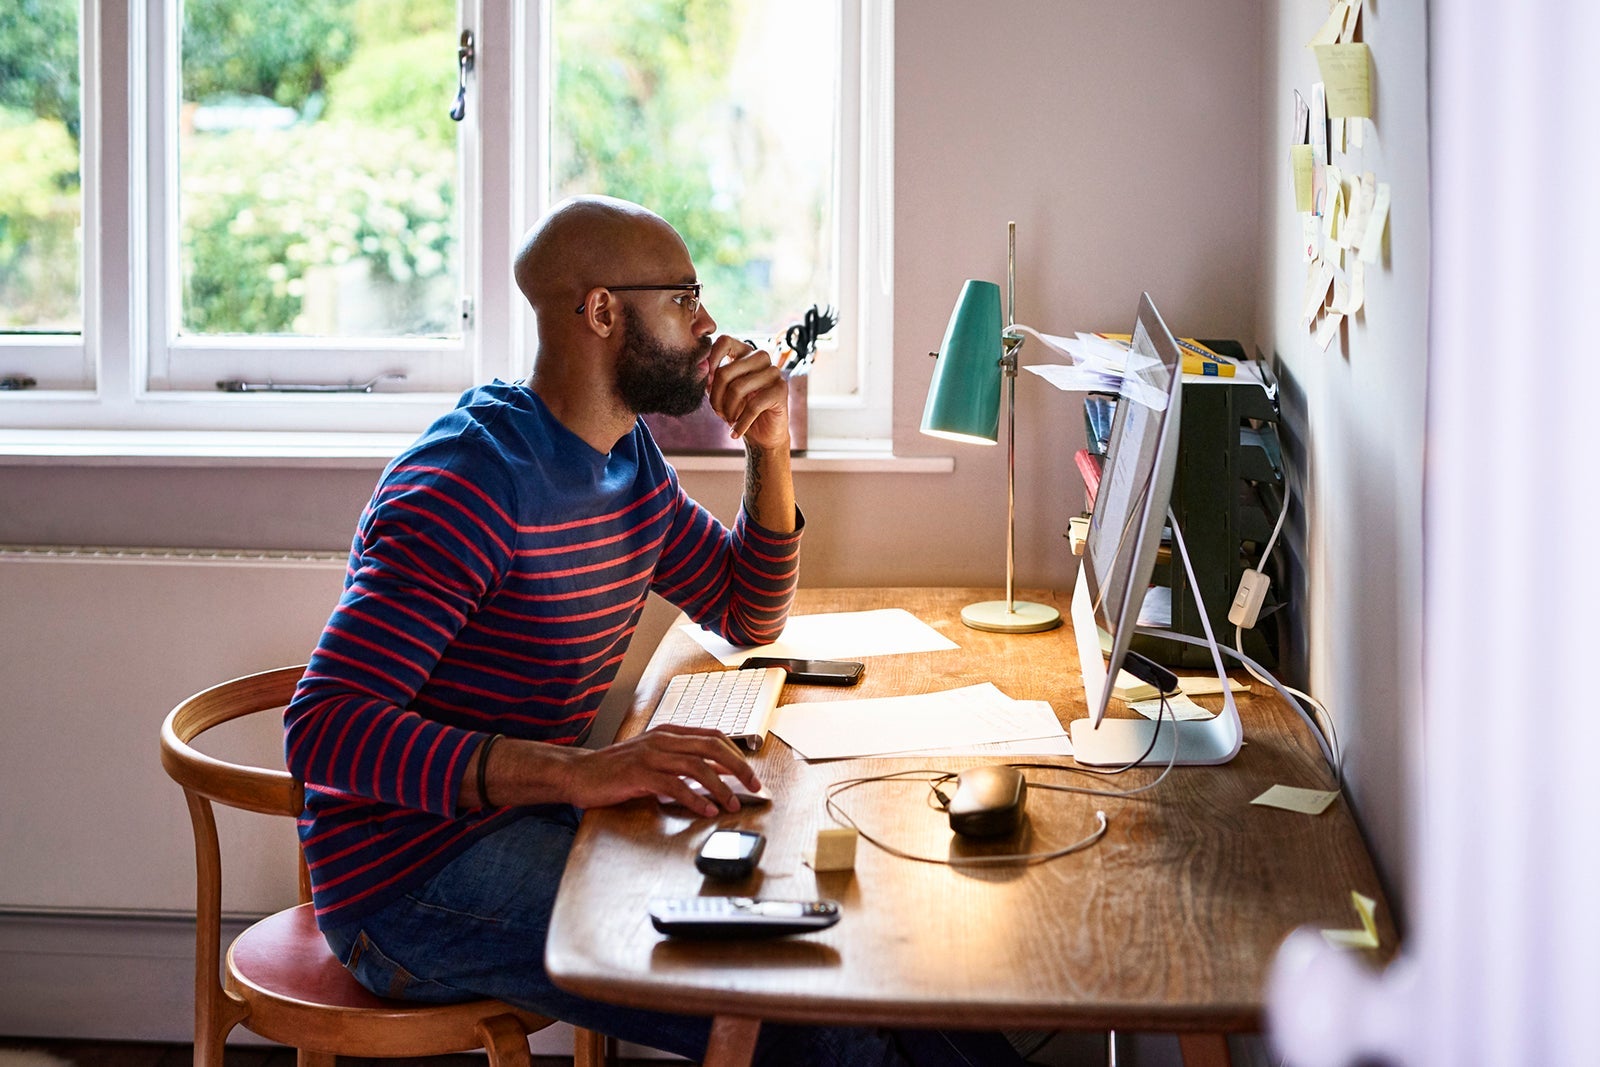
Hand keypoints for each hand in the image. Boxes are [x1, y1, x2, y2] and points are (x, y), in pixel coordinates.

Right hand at [561, 725, 760, 817]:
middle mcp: (663, 739)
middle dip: (738, 768)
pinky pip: (674, 785)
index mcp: (669, 733)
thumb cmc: (617, 770)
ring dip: (720, 787)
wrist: (580, 773)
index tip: (751, 774)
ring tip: (731, 805)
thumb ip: (681, 762)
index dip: (737, 754)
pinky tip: (705, 810)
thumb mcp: (654, 759)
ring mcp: (650, 755)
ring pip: (697, 766)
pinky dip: (694, 799)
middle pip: (712, 747)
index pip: (714, 736)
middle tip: (754, 787)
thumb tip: (715, 774)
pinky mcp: (639, 774)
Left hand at [706, 336, 789, 449]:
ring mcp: (773, 372)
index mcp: (744, 353)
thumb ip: (710, 380)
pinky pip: (753, 406)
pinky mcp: (781, 389)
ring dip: (728, 411)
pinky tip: (736, 432)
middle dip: (716, 398)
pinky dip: (741, 423)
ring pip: (738, 388)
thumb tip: (701, 368)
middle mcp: (760, 358)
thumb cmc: (739, 410)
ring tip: (728, 421)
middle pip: (726, 372)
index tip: (707, 383)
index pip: (725, 341)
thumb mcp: (720, 393)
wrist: (762, 435)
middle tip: (717, 412)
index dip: (711, 359)